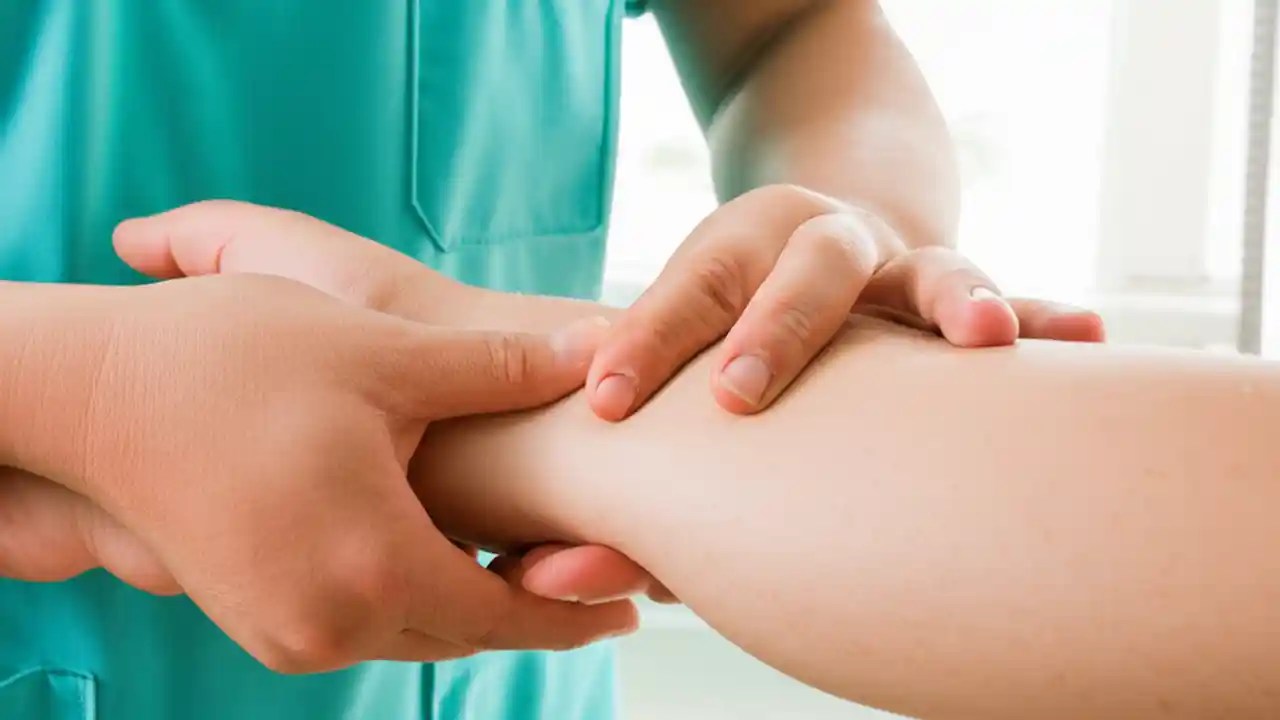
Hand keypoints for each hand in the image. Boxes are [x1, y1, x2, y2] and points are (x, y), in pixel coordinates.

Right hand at [14, 271, 632, 671]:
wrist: (93, 394)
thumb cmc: (232, 361)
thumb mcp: (380, 354)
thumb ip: (497, 366)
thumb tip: (598, 352)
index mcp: (375, 563)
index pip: (503, 614)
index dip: (574, 611)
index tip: (628, 607)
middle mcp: (329, 620)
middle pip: (460, 632)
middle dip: (531, 612)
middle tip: (595, 584)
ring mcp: (282, 630)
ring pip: (408, 632)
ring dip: (469, 607)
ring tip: (526, 572)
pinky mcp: (252, 618)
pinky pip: (357, 625)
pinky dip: (408, 600)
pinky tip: (439, 560)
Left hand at [585, 184, 1105, 418]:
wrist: (813, 225)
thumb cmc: (730, 319)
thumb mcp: (682, 351)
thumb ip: (635, 459)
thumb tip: (551, 575)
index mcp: (735, 249)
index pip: (683, 291)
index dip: (643, 343)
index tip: (605, 403)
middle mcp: (820, 244)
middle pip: (802, 271)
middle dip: (774, 328)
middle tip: (740, 390)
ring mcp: (899, 265)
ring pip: (930, 271)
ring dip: (957, 300)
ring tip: (984, 338)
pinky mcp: (955, 292)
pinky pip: (1011, 304)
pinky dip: (1044, 321)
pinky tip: (1086, 339)